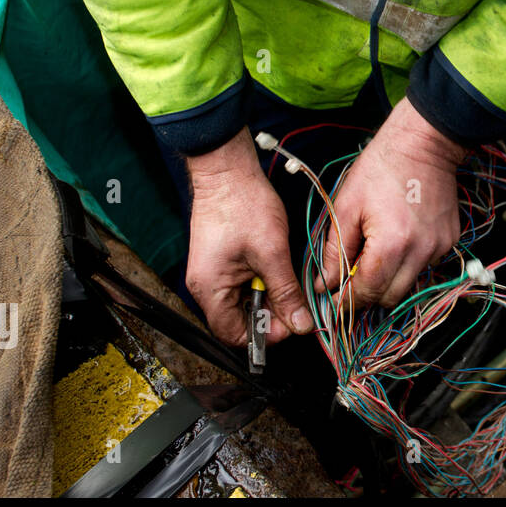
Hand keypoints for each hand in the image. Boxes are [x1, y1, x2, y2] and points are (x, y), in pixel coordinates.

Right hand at [184, 128, 313, 345]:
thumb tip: (300, 325)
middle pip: (238, 320)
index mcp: (210, 290)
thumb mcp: (272, 253)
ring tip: (287, 282)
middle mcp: (205, 286)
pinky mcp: (220, 261)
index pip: (234, 335)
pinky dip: (261, 282)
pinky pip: (241, 284)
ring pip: (243, 302)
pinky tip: (277, 270)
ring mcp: (211, 273)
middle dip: (270, 315)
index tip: (292, 322)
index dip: (265, 334)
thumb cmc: (244, 205)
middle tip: (296, 302)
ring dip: (268, 297)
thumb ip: (286, 293)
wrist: (227, 171)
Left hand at [320, 96, 465, 306]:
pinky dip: (408, 264)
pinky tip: (397, 241)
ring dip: (389, 280)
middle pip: (390, 297)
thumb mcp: (347, 206)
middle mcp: (421, 252)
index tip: (332, 302)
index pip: (368, 291)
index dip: (346, 301)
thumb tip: (324, 284)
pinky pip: (425, 266)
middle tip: (349, 282)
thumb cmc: (382, 167)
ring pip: (409, 284)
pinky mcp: (450, 241)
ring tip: (373, 257)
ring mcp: (439, 248)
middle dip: (367, 295)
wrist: (425, 143)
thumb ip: (335, 250)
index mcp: (392, 244)